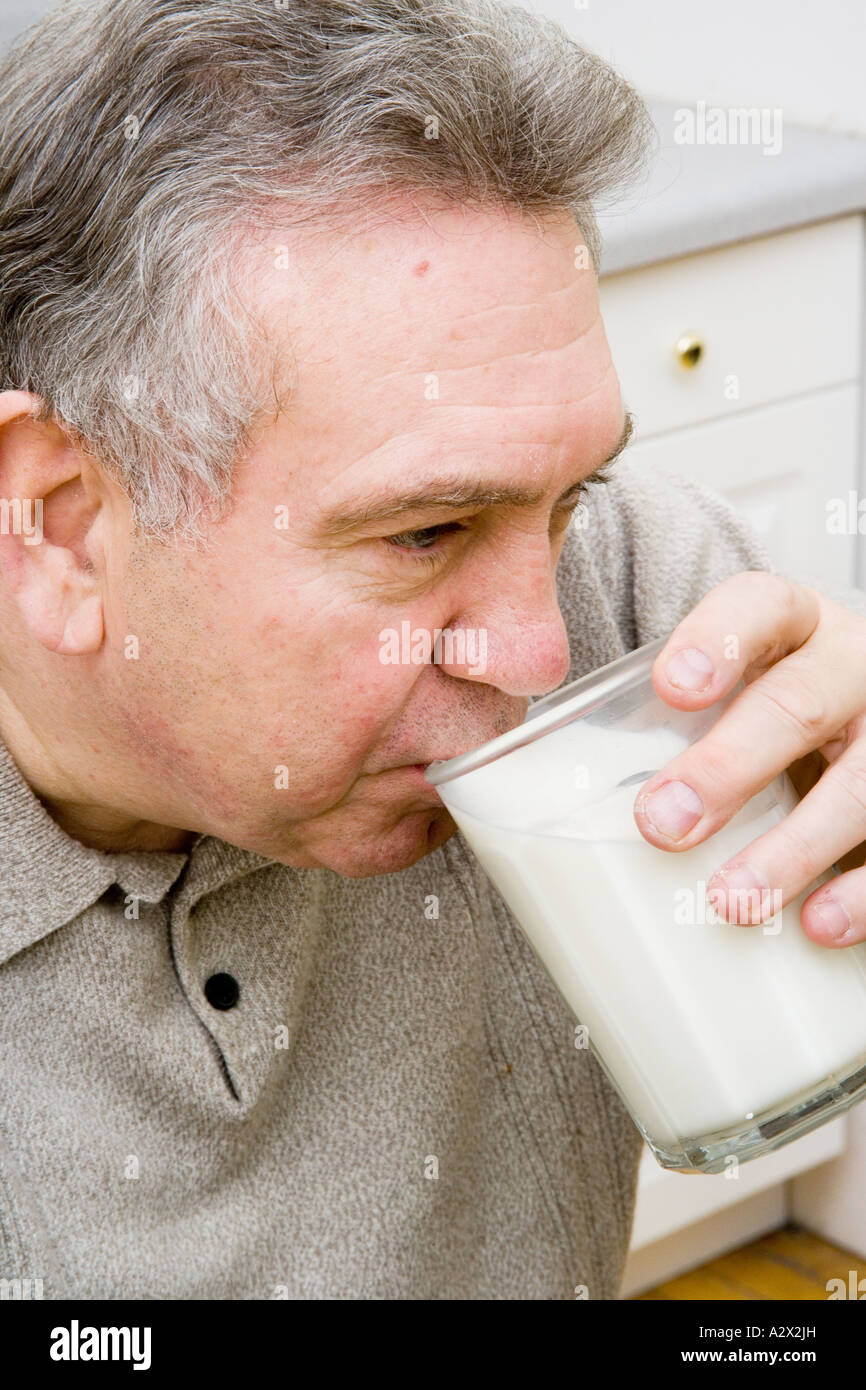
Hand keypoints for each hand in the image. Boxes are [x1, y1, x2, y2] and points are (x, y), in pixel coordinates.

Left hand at [632, 572, 865, 946]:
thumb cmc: (770, 715)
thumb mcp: (731, 693)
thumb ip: (656, 722)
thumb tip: (512, 811)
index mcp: (793, 626)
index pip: (759, 606)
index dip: (717, 640)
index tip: (671, 687)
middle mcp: (852, 665)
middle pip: (798, 703)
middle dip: (728, 766)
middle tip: (664, 824)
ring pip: (862, 781)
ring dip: (795, 847)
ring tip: (730, 901)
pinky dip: (864, 889)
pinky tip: (820, 925)